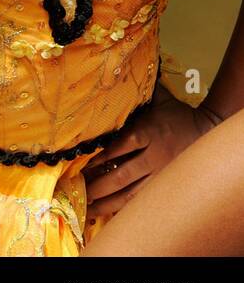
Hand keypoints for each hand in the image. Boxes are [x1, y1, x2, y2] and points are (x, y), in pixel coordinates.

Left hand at [82, 86, 219, 218]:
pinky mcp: (163, 184)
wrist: (206, 129)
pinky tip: (106, 211)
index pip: (121, 146)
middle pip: (122, 174)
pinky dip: (123, 206)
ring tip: (86, 207)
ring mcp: (160, 173)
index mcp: (149, 132)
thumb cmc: (174, 113)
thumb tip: (110, 72)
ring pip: (131, 193)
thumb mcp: (156, 98)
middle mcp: (154, 156)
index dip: (100, 156)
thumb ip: (135, 90)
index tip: (80, 164)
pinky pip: (141, 199)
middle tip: (77, 190)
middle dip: (98, 185)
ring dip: (107, 201)